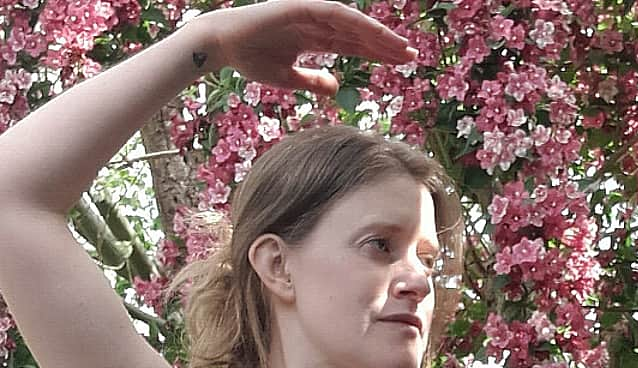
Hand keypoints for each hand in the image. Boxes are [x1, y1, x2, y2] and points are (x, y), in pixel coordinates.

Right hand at [191, 0, 417, 95]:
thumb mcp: (289, 78)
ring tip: (401, 47)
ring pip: (352, 23)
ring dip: (378, 34)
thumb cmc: (250, 59)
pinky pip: (334, 12)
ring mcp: (309, 14)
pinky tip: (375, 31)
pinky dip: (356, 21)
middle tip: (412, 57)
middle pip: (359, 34)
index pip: (354, 45)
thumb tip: (336, 87)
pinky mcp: (299, 7)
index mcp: (314, 39)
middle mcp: (316, 24)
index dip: (377, 54)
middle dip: (385, 45)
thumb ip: (313, 80)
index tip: (400, 65)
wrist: (222, 45)